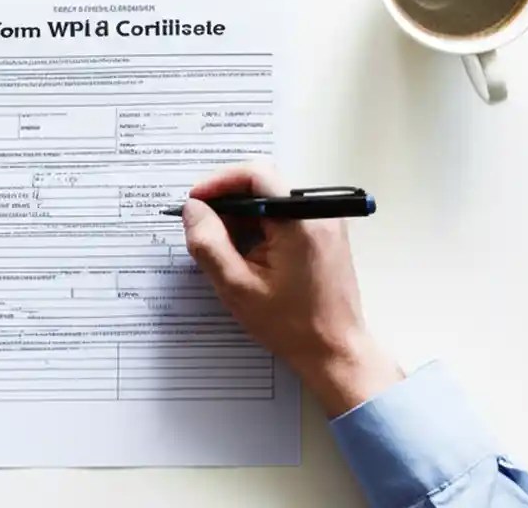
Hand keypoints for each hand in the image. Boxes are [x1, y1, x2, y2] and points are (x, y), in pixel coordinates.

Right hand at [182, 164, 402, 416]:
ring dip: (242, 218)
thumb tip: (192, 209)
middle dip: (228, 203)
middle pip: (263, 186)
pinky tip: (246, 257)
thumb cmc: (291, 325)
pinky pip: (284, 217)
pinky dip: (260, 228)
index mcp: (300, 221)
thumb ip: (209, 243)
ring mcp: (326, 223)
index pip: (256, 175)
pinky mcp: (324, 235)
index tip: (195, 201)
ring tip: (224, 251)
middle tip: (202, 229)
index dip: (219, 182)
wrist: (335, 351)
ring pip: (271, 202)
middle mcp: (319, 213)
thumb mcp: (237, 286)